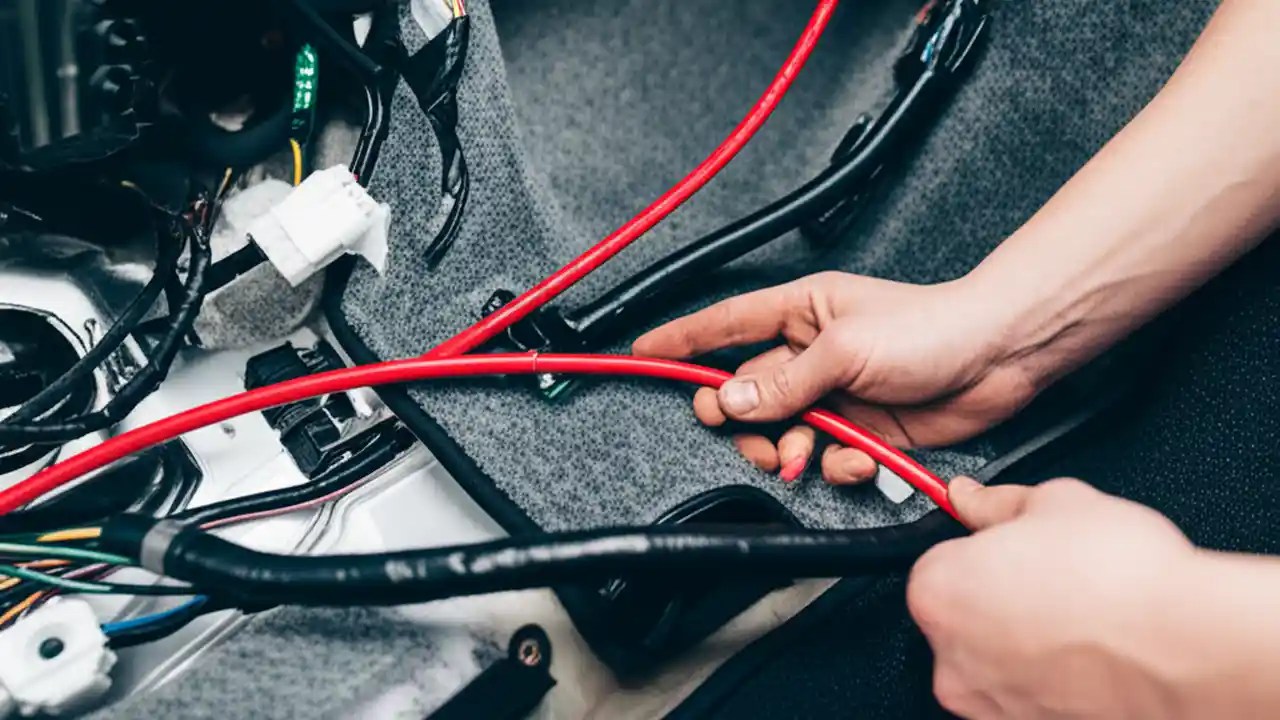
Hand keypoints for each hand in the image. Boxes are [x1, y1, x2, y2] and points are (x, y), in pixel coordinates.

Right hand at [633, 272, 1036, 483]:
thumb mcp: (844, 350)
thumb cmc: (930, 327)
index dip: (682, 341)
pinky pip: (825, 458)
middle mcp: (811, 355)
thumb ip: (783, 381)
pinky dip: (835, 467)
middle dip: (744, 423)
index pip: (725, 325)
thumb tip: (729, 401)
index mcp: (800, 314)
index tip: (643, 353)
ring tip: (810, 454)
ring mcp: (835, 395)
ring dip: (791, 451)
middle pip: (746, 395)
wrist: (997, 358)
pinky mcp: (861, 432)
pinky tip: (856, 459)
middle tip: (756, 436)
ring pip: (783, 434)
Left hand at [908, 478, 1198, 718]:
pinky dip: (1048, 676)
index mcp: (937, 590)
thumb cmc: (1122, 580)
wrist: (1187, 649)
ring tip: (1078, 616)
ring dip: (1022, 638)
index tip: (1012, 547)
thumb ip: (995, 502)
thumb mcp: (1055, 500)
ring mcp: (987, 702)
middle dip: (999, 594)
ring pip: (993, 657)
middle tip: (1051, 577)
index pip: (941, 560)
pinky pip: (1025, 692)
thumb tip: (971, 496)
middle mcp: (949, 655)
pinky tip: (1086, 653)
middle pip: (962, 613)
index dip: (984, 549)